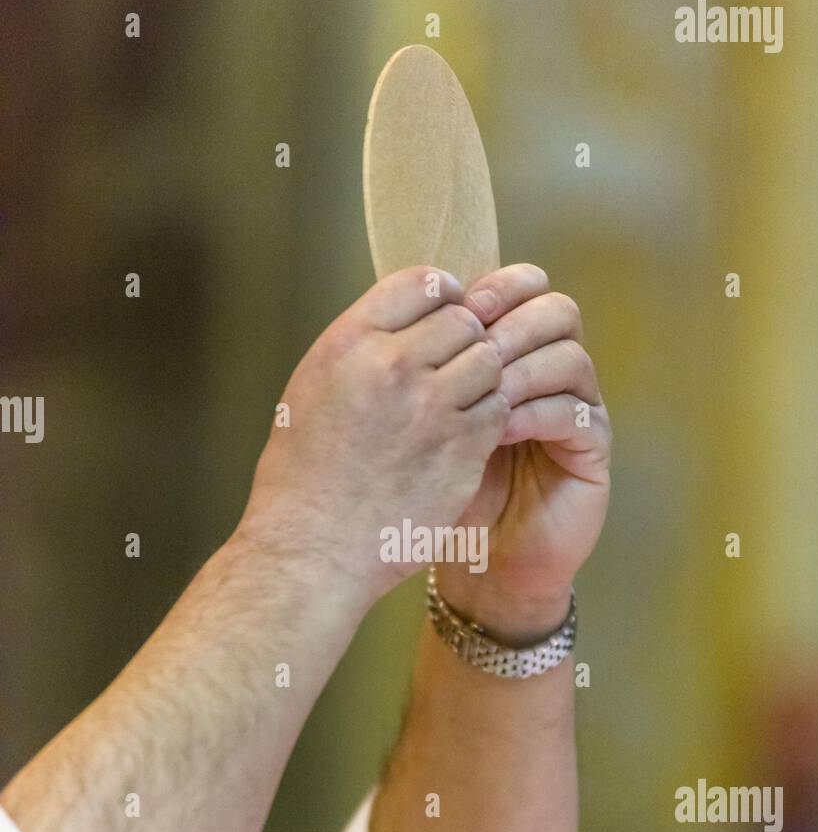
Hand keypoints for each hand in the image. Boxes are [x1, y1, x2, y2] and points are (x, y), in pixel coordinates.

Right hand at [239, 266, 509, 603]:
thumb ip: (361, 348)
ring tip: (463, 402)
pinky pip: (499, 408)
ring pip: (489, 361)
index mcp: (349, 343)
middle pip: (464, 319)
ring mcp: (432, 407)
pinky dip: (492, 416)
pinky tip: (469, 434)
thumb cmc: (303, 477)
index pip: (422, 282)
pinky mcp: (462, 448)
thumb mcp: (313, 389)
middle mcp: (391, 366)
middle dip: (466, 340)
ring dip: (483, 378)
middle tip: (457, 367)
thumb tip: (407, 320)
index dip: (443, 297)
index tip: (446, 316)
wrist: (313, 549)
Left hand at [436, 264, 611, 642]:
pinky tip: (498, 427)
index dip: (495, 289)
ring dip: (522, 366)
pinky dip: (536, 412)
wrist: (476, 563)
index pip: (523, 292)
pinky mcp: (593, 450)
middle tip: (475, 343)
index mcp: (515, 354)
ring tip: (482, 389)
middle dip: (512, 321)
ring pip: (570, 356)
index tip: (456, 305)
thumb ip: (424, 367)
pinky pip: (577, 412)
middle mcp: (552, 373)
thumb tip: (403, 310)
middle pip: (556, 311)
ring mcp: (578, 409)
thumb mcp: (422, 421)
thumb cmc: (441, 490)